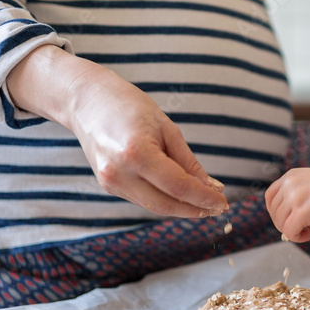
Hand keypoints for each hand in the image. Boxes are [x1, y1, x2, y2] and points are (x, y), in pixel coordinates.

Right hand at [7, 46, 227, 217]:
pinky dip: (165, 199)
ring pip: (155, 206)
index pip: (178, 186)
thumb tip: (212, 188)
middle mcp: (119, 173)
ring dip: (182, 207)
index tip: (223, 202)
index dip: (204, 198)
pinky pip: (144, 199)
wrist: (86, 100)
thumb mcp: (167, 128)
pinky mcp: (108, 186)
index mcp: (136, 153)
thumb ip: (188, 163)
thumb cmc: (129, 106)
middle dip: (195, 209)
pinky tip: (181, 194)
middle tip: (218, 207)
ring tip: (205, 202)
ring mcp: (110, 182)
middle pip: (166, 204)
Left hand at [265, 167, 309, 241]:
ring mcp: (295, 197)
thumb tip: (285, 219)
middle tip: (303, 226)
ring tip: (308, 229)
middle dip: (286, 224)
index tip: (288, 219)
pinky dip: (297, 237)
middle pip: (274, 213)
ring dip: (292, 231)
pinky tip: (309, 233)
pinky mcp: (302, 211)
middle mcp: (289, 185)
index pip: (269, 197)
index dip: (276, 212)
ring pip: (281, 223)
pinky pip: (290, 231)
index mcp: (290, 177)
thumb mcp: (309, 184)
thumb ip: (296, 195)